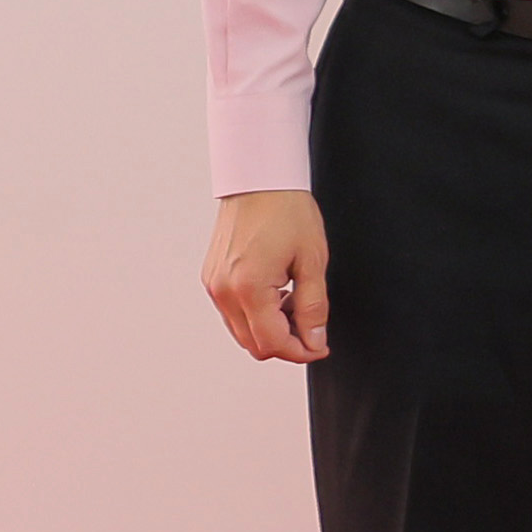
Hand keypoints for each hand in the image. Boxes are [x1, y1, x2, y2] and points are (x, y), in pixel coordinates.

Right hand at [204, 190, 329, 363]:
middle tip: (311, 324)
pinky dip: (256, 314)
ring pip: (242, 332)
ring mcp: (214, 285)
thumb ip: (313, 307)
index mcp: (248, 288)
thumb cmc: (286, 210)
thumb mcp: (312, 260)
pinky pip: (233, 313)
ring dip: (270, 329)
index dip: (301, 352)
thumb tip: (314, 341)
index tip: (320, 346)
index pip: (273, 344)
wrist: (258, 180)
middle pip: (254, 345)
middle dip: (286, 343)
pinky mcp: (211, 278)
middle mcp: (223, 291)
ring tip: (295, 301)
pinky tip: (277, 293)